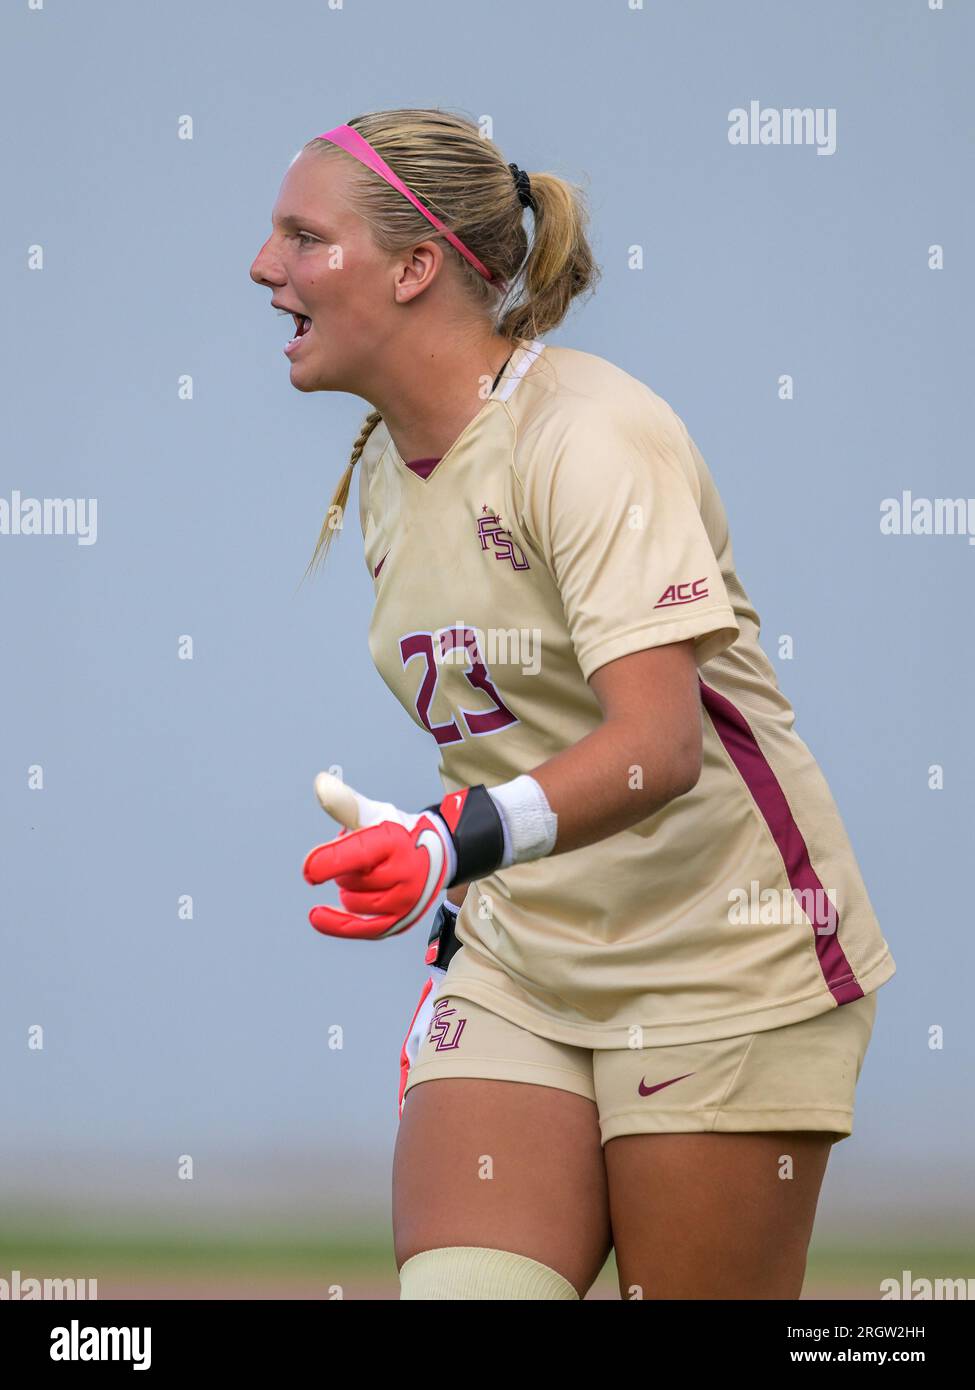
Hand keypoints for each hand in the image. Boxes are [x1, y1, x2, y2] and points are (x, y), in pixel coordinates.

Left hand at [303, 773, 454, 940]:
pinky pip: (361, 929)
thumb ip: (346, 803)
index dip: (331, 861)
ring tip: (367, 874)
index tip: (309, 869)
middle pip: (350, 880)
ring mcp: (404, 901)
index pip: (359, 854)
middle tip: (363, 858)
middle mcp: (404, 873)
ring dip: (349, 889)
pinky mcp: (400, 921)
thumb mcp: (375, 813)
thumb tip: (321, 782)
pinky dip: (336, 924)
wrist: (437, 857)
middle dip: (345, 868)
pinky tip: (317, 916)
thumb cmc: (400, 833)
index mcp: (396, 842)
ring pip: (352, 901)